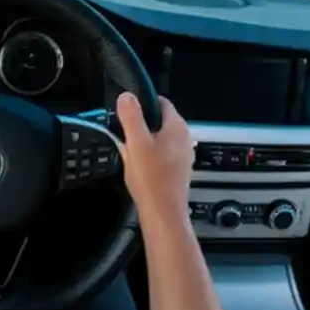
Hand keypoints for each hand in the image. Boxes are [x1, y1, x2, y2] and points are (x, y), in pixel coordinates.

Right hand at [115, 92, 193, 226]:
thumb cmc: (152, 179)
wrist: (163, 213)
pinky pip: (160, 155)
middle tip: (126, 137)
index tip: (126, 112)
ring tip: (131, 155)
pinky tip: (139, 169)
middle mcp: (184, 138)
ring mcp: (183, 155)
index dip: (142, 103)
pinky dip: (149, 158)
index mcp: (177, 127)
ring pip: (158, 139)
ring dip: (143, 144)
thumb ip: (131, 116)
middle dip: (140, 127)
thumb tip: (127, 96)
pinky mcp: (177, 170)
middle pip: (158, 121)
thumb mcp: (136, 142)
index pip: (161, 102)